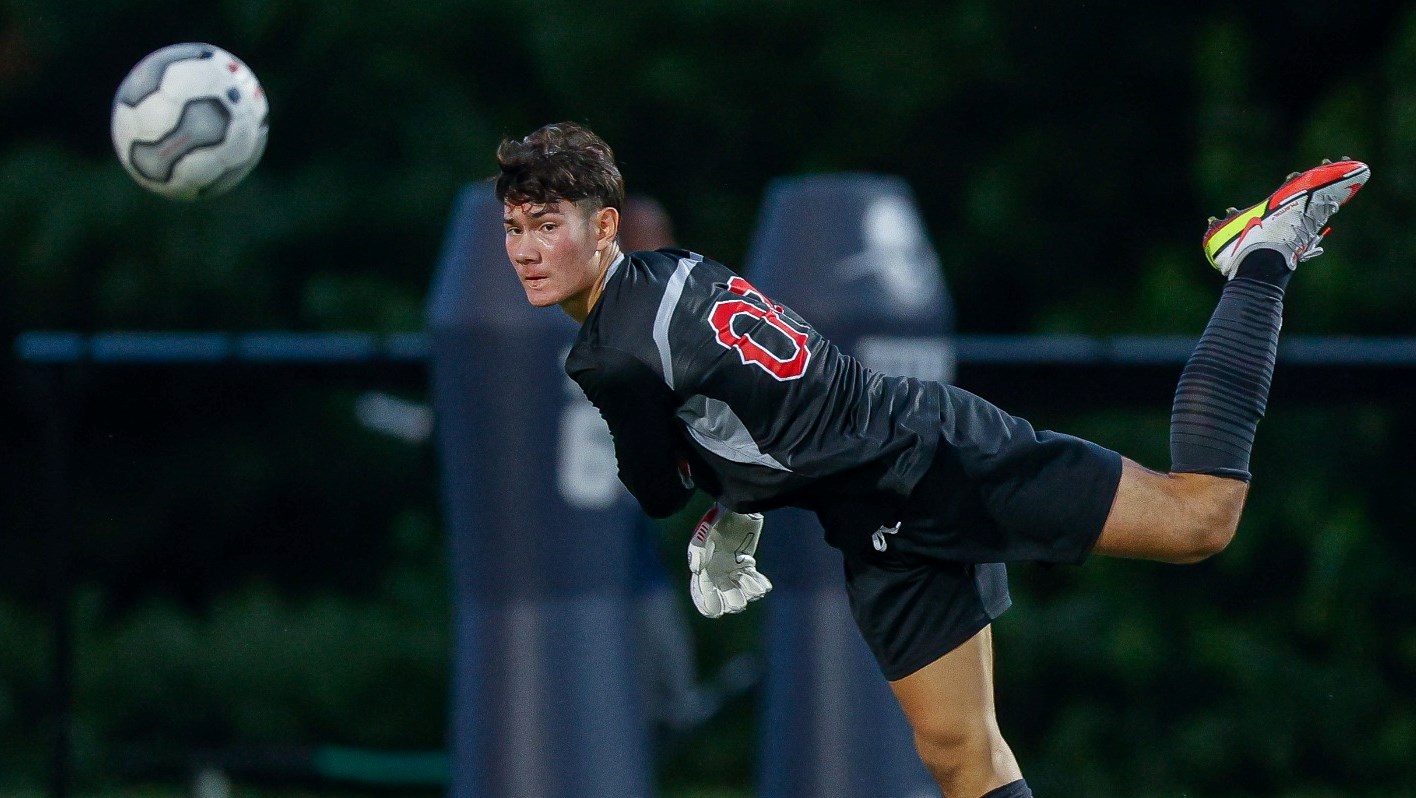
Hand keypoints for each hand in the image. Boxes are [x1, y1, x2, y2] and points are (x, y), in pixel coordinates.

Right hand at [687, 503, 771, 617]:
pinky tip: (764, 586)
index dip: (706, 602)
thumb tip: (695, 571)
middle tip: (738, 604)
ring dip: (747, 593)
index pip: (702, 589)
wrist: (738, 507)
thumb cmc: (718, 517)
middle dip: (730, 601)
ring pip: (738, 588)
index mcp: (703, 565)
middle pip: (722, 593)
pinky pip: (751, 578)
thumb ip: (698, 549)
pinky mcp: (746, 562)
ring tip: (755, 591)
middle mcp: (716, 569)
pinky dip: (758, 584)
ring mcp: (731, 567)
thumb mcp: (706, 531)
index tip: (715, 612)